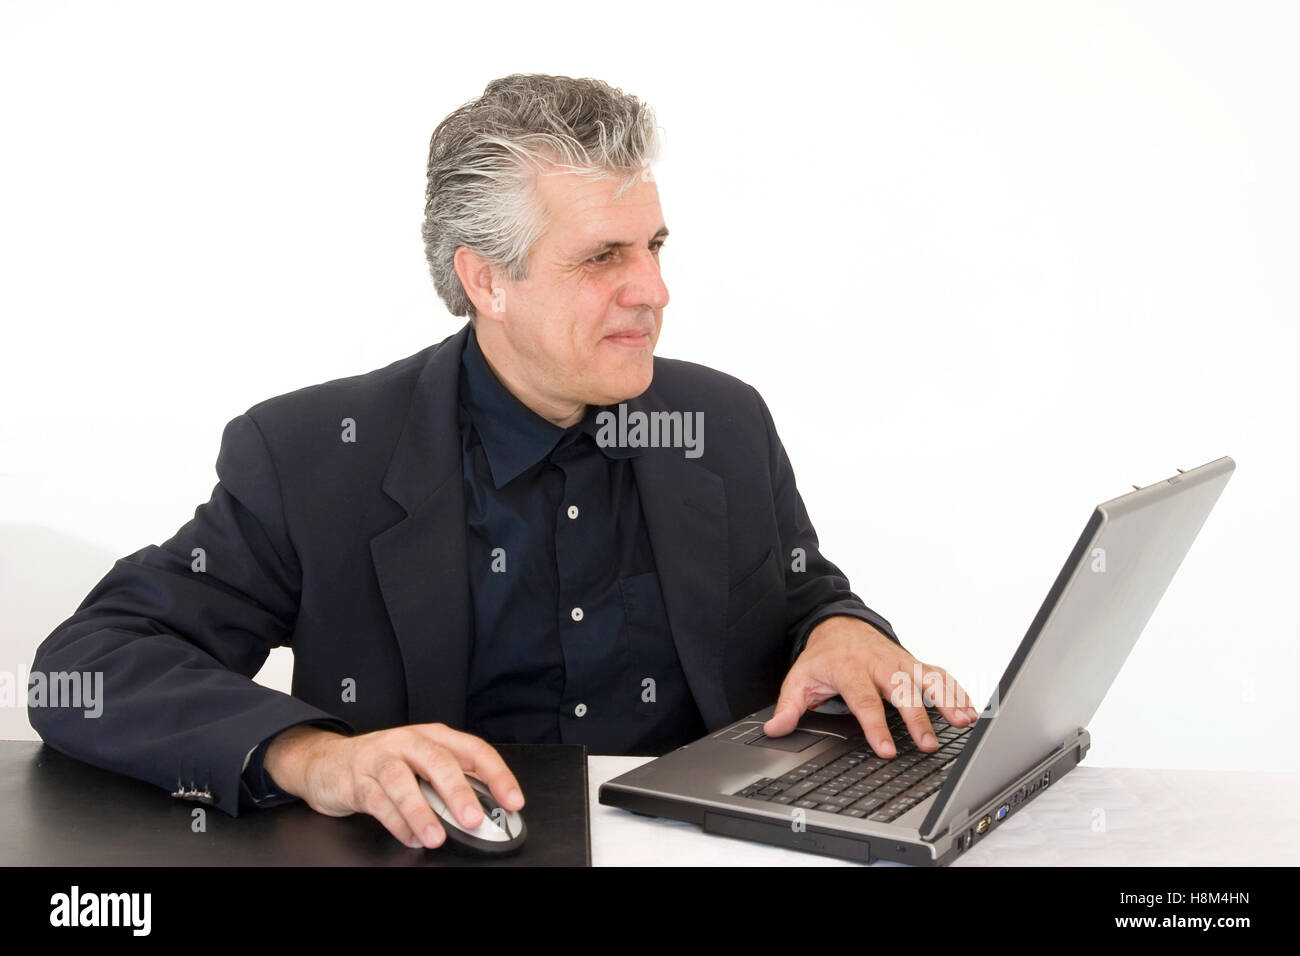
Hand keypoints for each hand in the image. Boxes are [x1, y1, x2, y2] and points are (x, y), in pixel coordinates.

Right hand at [263, 722, 523, 848]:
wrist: (328, 761)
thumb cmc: (384, 764)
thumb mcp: (421, 766)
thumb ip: (449, 783)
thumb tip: (486, 809)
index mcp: (433, 736)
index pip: (473, 750)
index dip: (497, 774)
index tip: (513, 800)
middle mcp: (409, 741)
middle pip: (438, 761)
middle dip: (459, 791)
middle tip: (473, 819)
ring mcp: (381, 758)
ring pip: (403, 782)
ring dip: (422, 812)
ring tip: (436, 837)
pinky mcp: (357, 780)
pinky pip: (378, 802)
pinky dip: (396, 823)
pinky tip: (410, 837)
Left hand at [763, 616, 979, 757]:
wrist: (840, 624)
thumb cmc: (824, 656)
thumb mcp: (799, 678)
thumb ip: (788, 706)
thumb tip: (774, 730)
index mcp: (850, 670)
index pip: (864, 700)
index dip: (875, 726)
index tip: (886, 750)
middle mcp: (880, 664)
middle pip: (902, 690)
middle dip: (917, 718)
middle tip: (928, 744)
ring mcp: (901, 662)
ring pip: (928, 678)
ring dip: (947, 699)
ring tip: (962, 722)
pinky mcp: (915, 662)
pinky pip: (940, 674)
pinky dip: (957, 690)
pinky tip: (970, 710)